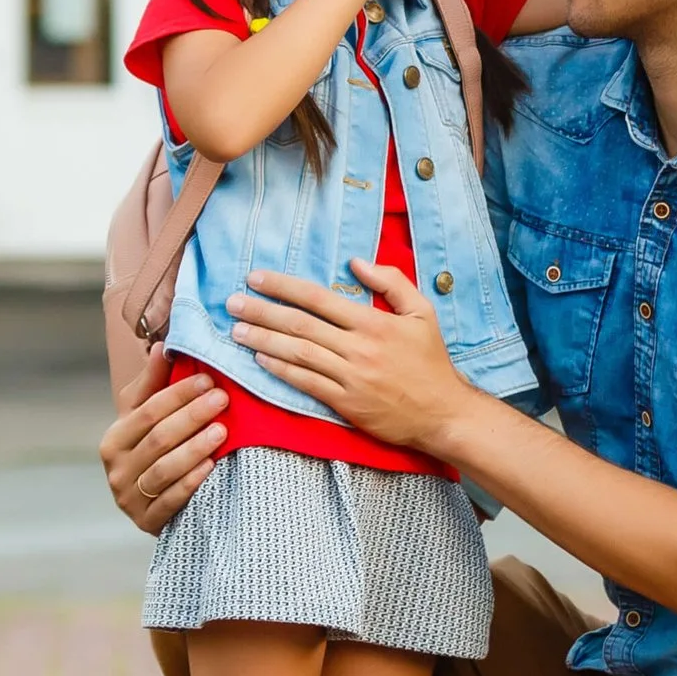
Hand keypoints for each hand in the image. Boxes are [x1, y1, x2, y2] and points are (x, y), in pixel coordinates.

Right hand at [99, 345, 227, 535]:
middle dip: (191, 416)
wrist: (151, 504)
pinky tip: (211, 466)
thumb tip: (161, 347)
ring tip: (222, 431)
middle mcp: (116, 468)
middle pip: (158, 438)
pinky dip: (191, 482)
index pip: (147, 411)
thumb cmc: (153, 451)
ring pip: (164, 469)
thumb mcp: (146, 418)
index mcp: (114, 439)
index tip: (208, 380)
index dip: (178, 394)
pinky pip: (171, 499)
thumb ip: (153, 384)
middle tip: (221, 399)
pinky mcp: (147, 522)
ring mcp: (129, 498)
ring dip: (194, 448)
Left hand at [226, 260, 473, 451]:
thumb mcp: (422, 312)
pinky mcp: (346, 404)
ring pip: (298, 353)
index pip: (318, 298)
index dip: (284, 287)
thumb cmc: (431, 361)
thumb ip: (391, 282)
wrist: (443, 413)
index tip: (256, 278)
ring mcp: (350, 377)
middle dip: (262, 312)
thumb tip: (356, 262)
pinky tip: (260, 361)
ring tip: (237, 330)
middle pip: (300, 325)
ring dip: (264, 341)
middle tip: (232, 303)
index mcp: (373, 322)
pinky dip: (281, 371)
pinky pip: (307, 384)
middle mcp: (358, 348)